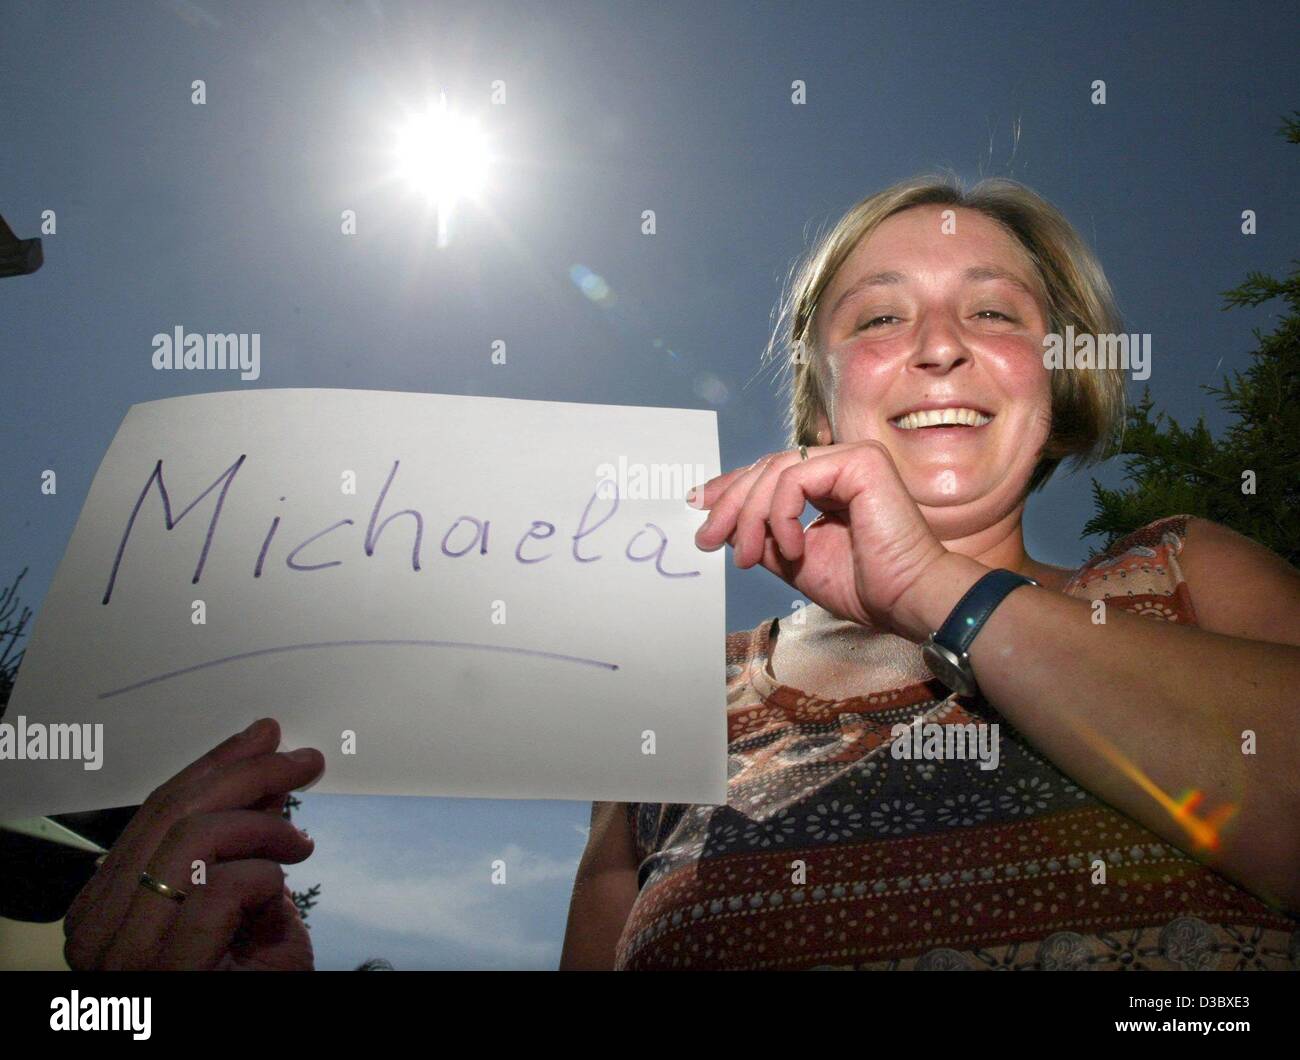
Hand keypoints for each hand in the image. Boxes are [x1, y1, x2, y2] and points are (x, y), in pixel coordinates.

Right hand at [63, 718, 323, 970]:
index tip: (264, 737)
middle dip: (247, 774)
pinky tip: (283, 882)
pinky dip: (263, 874)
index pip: (157, 811)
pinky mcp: (168, 974)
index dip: (217, 765)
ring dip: (263, 826)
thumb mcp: (240, 900)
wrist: (251, 1043)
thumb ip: (238, 842)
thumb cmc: (244, 982)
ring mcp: (126, 958)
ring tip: (299, 843)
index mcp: (104, 907)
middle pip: (174, 815)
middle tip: (302, 762)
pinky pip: (218, 888)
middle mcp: (99, 932)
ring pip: (192, 841)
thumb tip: (265, 774)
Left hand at [692, 441, 949, 638]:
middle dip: (730, 504)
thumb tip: (720, 523)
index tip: (699, 509)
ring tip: (748, 555)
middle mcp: (839, 462)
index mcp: (827, 482)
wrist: (905, 600)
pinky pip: (796, 478)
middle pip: (766, 467)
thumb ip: (760, 536)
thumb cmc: (864, 585)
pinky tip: (790, 547)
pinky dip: (781, 515)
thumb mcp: (792, 559)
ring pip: (776, 470)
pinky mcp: (860, 461)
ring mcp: (851, 457)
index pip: (768, 473)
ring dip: (752, 516)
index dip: (730, 489)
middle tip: (709, 538)